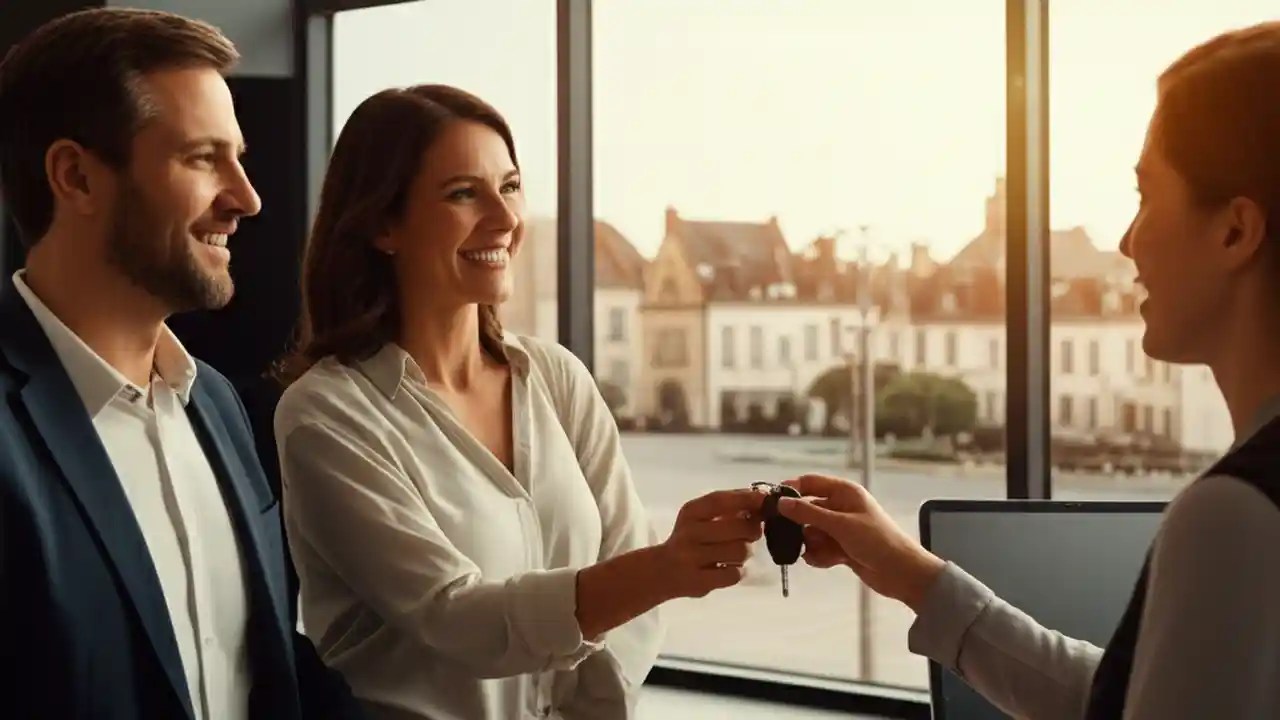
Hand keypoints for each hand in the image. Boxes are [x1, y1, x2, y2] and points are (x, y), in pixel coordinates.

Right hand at [657, 489, 763, 598]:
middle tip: (752, 534)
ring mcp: (692, 558)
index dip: (745, 499)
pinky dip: (737, 572)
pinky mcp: (698, 582)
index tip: (764, 499)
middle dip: (753, 530)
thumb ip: (728, 507)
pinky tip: (728, 568)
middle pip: (738, 528)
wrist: (661, 571)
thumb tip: (761, 500)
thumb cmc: (689, 539)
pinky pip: (734, 574)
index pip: (720, 500)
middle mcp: (690, 532)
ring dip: (745, 553)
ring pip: (740, 551)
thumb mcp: (700, 517)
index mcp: (691, 512)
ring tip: (736, 554)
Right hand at [776, 474, 944, 611]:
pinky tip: (827, 562)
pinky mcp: (842, 548)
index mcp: (844, 492)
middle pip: (807, 510)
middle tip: (792, 537)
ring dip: (811, 544)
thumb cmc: (877, 541)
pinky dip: (819, 556)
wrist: (902, 573)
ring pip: (811, 532)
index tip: (773, 502)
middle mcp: (841, 507)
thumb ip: (808, 513)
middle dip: (801, 526)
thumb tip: (782, 503)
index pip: (810, 482)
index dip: (791, 489)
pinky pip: (819, 548)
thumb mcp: (840, 525)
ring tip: (821, 553)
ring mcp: (841, 529)